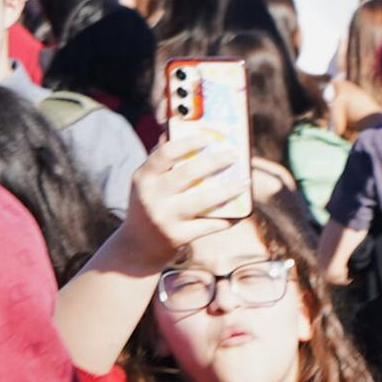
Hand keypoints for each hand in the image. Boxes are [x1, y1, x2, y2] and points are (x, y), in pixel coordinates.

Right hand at [115, 124, 252, 276]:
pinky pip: (208, 225)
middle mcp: (151, 197)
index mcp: (144, 177)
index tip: (209, 136)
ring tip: (245, 181)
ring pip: (202, 200)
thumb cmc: (149, 205)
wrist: (136, 248)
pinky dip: (226, 218)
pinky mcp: (177, 237)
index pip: (165, 153)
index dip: (189, 142)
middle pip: (187, 174)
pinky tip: (240, 212)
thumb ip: (164, 160)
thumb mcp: (148, 182)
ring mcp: (164, 218)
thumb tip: (189, 133)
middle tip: (234, 155)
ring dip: (228, 190)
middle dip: (214, 162)